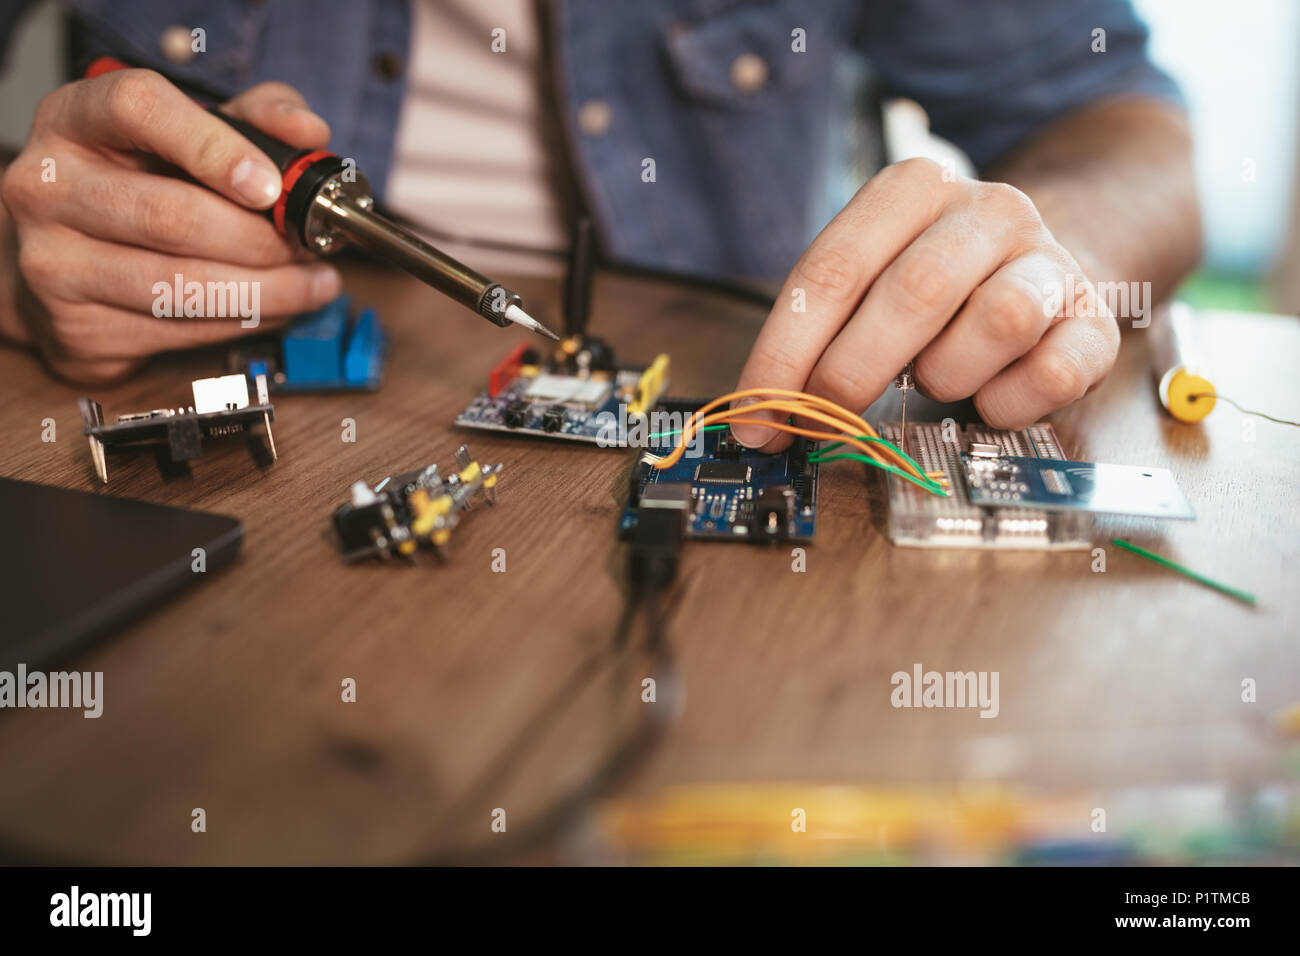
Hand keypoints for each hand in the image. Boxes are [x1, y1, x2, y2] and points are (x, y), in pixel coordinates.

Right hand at [0, 69, 342, 382]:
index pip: (139, 110)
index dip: (215, 148)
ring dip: (271, 291)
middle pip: (173, 217)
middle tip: (310, 246)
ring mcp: (54, 263)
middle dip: (263, 240)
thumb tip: (308, 132)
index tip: (271, 186)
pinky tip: (275, 309)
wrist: (66, 263)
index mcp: (75, 119)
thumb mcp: (191, 134)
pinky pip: (183, 331)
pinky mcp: (79, 328)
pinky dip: (246, 323)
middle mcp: (49, 187)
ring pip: (185, 286)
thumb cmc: (139, 186)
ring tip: (312, 284)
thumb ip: (255, 120)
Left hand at [732, 157, 1118, 447]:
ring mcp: (1050, 259)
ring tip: (937, 377)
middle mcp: (989, 209)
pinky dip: (1007, 403)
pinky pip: (1050, 373)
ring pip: (998, 323)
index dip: (785, 354)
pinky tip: (991, 397)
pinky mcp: (1094, 318)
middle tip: (823, 421)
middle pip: (913, 294)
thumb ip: (818, 331)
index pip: (832, 271)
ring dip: (947, 375)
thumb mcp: (871, 281)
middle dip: (852, 375)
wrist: (1045, 268)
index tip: (757, 418)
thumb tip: (760, 414)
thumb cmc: (938, 287)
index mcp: (914, 188)